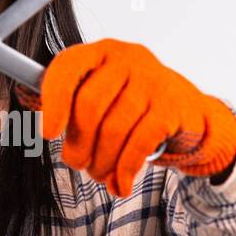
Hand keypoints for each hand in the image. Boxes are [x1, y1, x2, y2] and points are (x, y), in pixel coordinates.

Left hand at [34, 38, 235, 197]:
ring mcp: (152, 81)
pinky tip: (121, 183)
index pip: (68, 67)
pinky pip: (138, 144)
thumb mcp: (102, 95)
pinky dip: (125, 169)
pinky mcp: (171, 108)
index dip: (53, 101)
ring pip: (113, 130)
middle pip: (89, 105)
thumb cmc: (132, 105)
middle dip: (78, 144)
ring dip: (101, 162)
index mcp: (101, 53)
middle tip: (77, 163)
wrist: (188, 112)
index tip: (48, 133)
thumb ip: (72, 107)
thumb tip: (48, 130)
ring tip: (99, 174)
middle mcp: (127, 60)